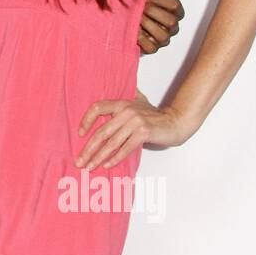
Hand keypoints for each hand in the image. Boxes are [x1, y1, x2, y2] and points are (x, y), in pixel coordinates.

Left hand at [75, 90, 189, 170]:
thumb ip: (127, 95)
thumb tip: (116, 88)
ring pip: (112, 142)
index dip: (86, 120)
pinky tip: (107, 165)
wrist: (175, 122)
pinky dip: (115, 158)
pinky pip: (125, 148)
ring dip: (99, 157)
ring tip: (90, 166)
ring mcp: (135, 122)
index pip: (97, 107)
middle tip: (80, 160)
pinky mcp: (143, 133)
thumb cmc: (155, 115)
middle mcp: (127, 111)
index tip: (80, 134)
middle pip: (102, 131)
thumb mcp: (139, 101)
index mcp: (122, 103)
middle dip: (89, 148)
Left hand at [138, 0, 183, 53]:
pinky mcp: (153, 48)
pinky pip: (152, 48)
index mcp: (174, 12)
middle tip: (141, 7)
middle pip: (171, 22)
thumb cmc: (140, 3)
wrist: (125, 16)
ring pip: (163, 36)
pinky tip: (134, 30)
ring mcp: (163, 39)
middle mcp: (172, 27)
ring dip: (148, 26)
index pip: (175, 6)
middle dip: (154, 12)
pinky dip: (142, 39)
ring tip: (137, 18)